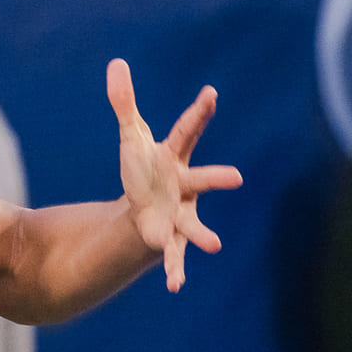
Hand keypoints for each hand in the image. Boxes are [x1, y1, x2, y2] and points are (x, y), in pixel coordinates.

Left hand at [108, 58, 241, 290]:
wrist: (147, 208)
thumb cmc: (145, 169)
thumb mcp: (131, 137)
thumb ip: (125, 103)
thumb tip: (116, 64)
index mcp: (175, 158)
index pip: (187, 131)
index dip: (198, 112)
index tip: (209, 94)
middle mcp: (185, 186)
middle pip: (202, 180)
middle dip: (217, 179)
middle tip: (236, 177)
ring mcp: (181, 214)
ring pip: (193, 225)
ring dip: (202, 235)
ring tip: (214, 246)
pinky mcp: (169, 240)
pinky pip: (173, 256)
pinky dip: (175, 271)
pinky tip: (175, 287)